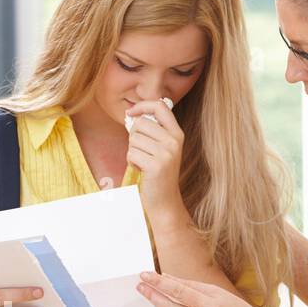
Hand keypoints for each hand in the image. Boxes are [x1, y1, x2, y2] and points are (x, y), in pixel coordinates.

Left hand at [125, 99, 189, 223]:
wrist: (165, 200)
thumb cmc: (157, 173)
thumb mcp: (161, 148)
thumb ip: (152, 130)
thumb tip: (132, 114)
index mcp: (177, 133)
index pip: (160, 106)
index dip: (142, 105)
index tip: (130, 112)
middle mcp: (174, 141)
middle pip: (140, 124)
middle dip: (133, 137)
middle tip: (141, 151)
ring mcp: (166, 153)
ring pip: (133, 139)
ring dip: (132, 151)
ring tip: (142, 162)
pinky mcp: (155, 165)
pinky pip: (131, 153)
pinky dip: (131, 162)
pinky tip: (140, 169)